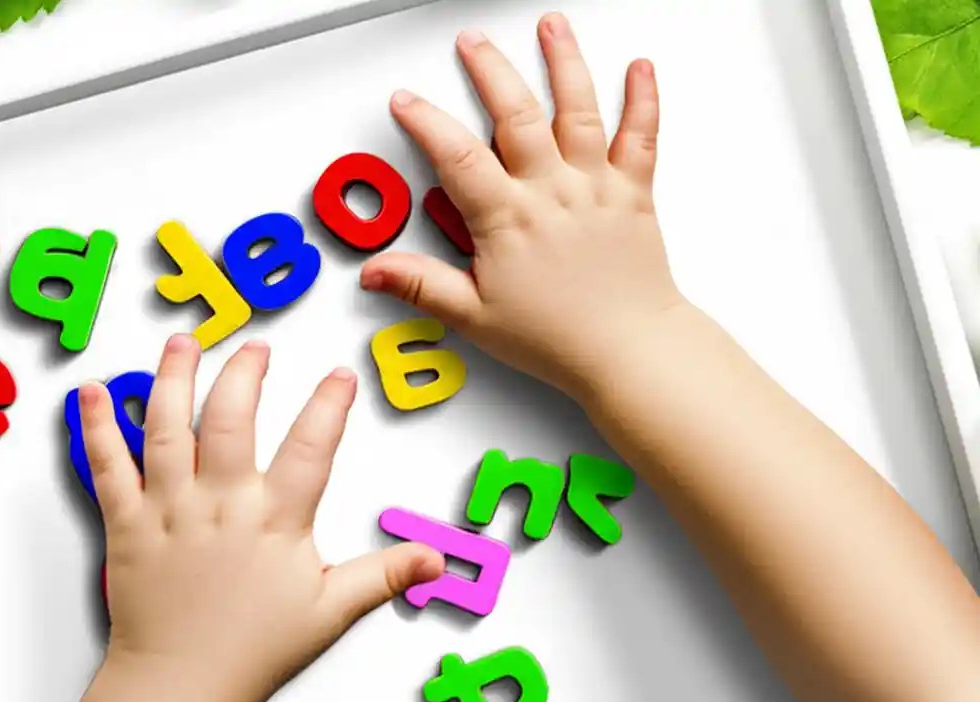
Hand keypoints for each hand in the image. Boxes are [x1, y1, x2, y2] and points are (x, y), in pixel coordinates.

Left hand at [73, 335, 443, 701]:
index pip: (311, 447)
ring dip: (173, 378)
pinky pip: (107, 467)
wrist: (181, 686)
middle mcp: (220, 505)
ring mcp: (169, 510)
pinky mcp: (125, 524)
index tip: (339, 376)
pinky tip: (91, 393)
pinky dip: (96, 427)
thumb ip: (383, 575)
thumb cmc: (251, 650)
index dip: (329, 405)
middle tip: (256, 348)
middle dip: (244, 374)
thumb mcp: (330, 611)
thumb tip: (434, 559)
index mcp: (274, 521)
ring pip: (167, 428)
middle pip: (230, 419)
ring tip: (183, 342)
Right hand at [361, 13, 686, 399]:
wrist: (630, 351)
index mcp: (508, 220)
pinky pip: (641, 137)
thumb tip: (376, 272)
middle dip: (490, 70)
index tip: (406, 100)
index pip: (456, 156)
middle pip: (516, 114)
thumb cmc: (559, 338)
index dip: (426, 122)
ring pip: (578, 110)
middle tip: (471, 42)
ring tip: (551, 26)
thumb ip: (422, 285)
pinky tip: (640, 69)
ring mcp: (595, 187)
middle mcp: (552, 192)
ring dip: (564, 62)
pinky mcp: (633, 194)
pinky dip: (644, 100)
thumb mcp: (474, 317)